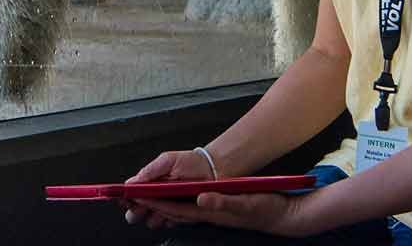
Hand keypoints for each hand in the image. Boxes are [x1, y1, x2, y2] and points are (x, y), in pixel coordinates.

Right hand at [121, 150, 214, 228]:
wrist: (214, 168)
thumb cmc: (191, 162)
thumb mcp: (167, 161)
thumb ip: (150, 170)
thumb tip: (132, 181)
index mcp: (151, 182)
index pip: (133, 193)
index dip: (127, 198)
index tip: (125, 199)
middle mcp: (158, 196)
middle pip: (139, 210)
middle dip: (135, 212)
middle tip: (137, 209)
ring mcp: (169, 206)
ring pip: (153, 219)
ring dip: (151, 216)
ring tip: (155, 211)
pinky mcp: (182, 214)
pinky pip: (171, 222)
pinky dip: (168, 220)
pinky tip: (169, 216)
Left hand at [130, 191, 309, 236]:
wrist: (282, 216)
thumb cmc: (264, 208)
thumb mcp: (245, 203)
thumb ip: (222, 202)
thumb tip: (201, 198)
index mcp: (211, 212)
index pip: (176, 208)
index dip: (156, 202)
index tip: (137, 195)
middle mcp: (208, 214)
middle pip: (173, 212)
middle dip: (151, 206)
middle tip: (130, 200)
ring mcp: (212, 213)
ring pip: (179, 211)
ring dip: (160, 206)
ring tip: (142, 202)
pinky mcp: (217, 210)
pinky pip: (190, 209)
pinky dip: (176, 204)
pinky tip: (171, 202)